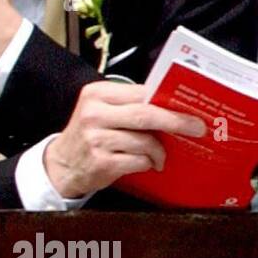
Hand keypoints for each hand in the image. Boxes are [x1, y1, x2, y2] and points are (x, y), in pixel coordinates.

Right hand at [44, 81, 207, 197]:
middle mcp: (94, 114)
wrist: (61, 164)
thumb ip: (128, 105)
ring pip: (144, 141)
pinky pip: (138, 160)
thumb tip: (172, 106)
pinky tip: (146, 163)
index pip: (140, 93)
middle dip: (176, 121)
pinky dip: (147, 163)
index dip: (168, 100)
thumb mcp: (101, 111)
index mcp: (97, 94)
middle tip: (196, 128)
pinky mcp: (101, 162)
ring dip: (159, 151)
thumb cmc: (89, 135)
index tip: (190, 107)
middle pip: (145, 115)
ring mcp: (96, 139)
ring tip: (160, 156)